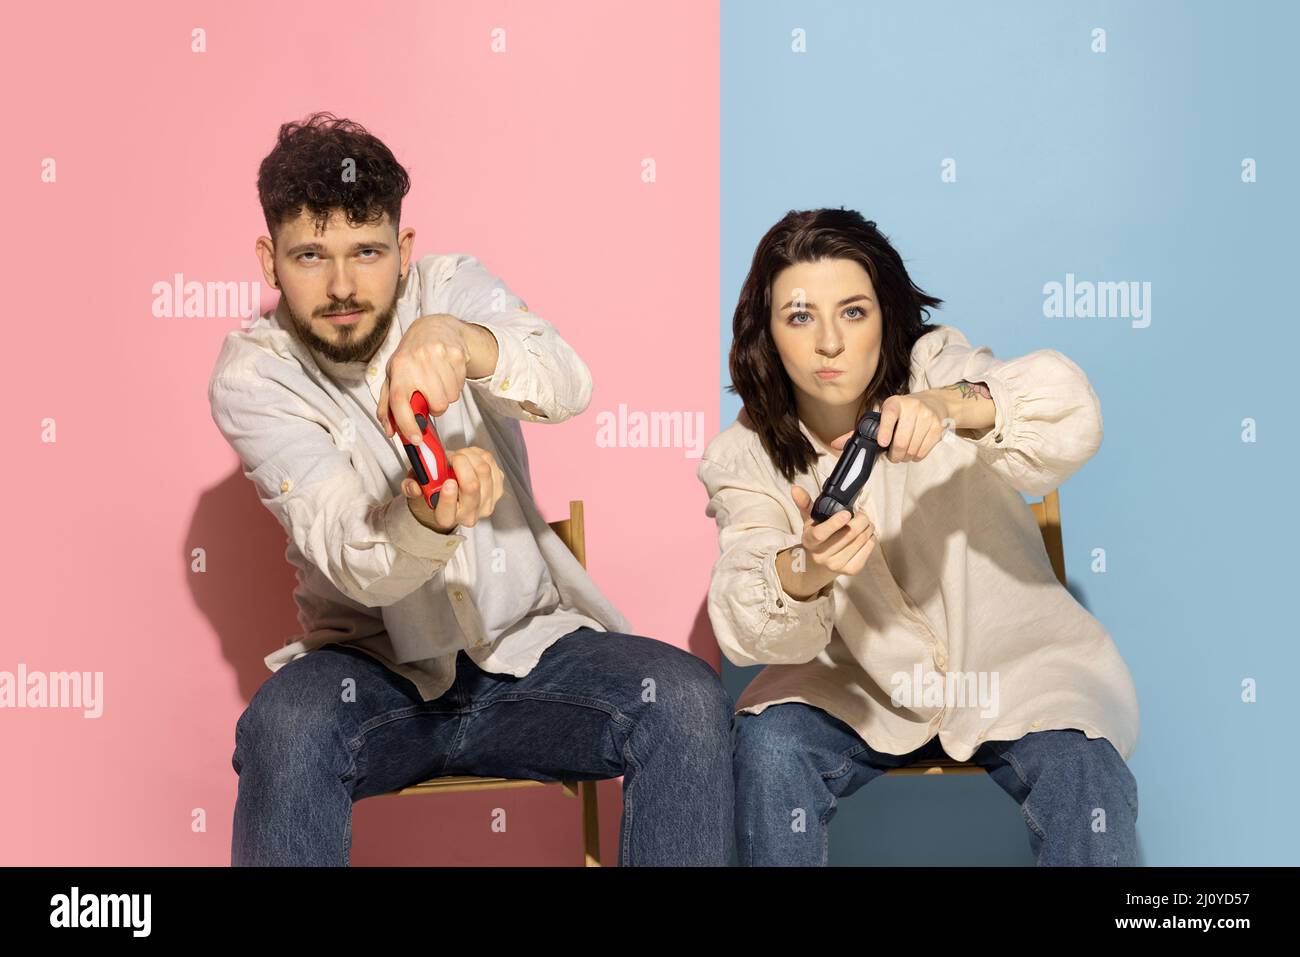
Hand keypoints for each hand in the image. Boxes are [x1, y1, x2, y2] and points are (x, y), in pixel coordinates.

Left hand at [377, 314, 469, 443]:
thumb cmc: (410, 358)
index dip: (407, 423)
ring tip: (438, 381)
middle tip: (429, 395)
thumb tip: (390, 431)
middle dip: (435, 407)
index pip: (400, 401)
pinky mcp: (457, 354)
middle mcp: (418, 361)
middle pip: (437, 405)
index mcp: (399, 369)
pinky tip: (447, 373)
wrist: (434, 329)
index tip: (416, 439)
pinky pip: (461, 386)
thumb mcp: (393, 378)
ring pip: (451, 398)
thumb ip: (388, 406)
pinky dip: (455, 385)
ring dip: (445, 396)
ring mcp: (439, 356)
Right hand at [402, 446, 505, 532]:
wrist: (453, 491)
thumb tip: (414, 486)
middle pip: (472, 487)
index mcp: (446, 517)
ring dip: (470, 456)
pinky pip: (492, 464)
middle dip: (461, 464)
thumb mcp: (418, 486)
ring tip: (459, 455)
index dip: (449, 497)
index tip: (447, 482)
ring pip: (484, 471)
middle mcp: (469, 515)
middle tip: (451, 457)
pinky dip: (480, 455)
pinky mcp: (498, 489)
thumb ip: (410, 486)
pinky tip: (471, 457)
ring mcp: (487, 503)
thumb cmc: (435, 489)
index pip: (447, 512)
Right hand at [784, 484, 876, 594]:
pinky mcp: (851, 570)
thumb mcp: (809, 520)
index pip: (821, 534)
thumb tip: (795, 488)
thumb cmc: (818, 535)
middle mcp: (821, 556)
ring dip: (868, 527)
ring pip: (861, 541)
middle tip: (862, 514)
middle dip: (861, 520)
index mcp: (810, 541)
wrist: (821, 561)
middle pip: (848, 535)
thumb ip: (804, 503)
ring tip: (864, 523)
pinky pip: (868, 549)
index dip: (835, 523)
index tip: (846, 513)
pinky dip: (871, 538)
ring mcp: (837, 565)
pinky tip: (866, 535)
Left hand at [873, 391, 951, 462]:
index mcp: (896, 403)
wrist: (934, 402)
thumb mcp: (891, 409)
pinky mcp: (937, 428)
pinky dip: (916, 457)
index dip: (885, 431)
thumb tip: (865, 442)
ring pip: (912, 450)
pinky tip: (913, 452)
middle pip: (902, 441)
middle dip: (894, 455)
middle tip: (893, 457)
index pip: (889, 415)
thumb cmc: (906, 410)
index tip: (882, 443)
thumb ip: (879, 423)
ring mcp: (927, 417)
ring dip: (905, 457)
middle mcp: (913, 407)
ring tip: (903, 454)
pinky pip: (923, 451)